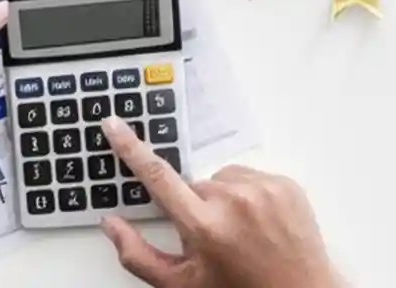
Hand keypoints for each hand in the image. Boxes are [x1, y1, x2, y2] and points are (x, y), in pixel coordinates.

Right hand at [99, 118, 340, 287]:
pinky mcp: (285, 184)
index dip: (131, 148)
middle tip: (214, 237)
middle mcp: (234, 201)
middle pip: (193, 186)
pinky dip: (248, 196)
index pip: (158, 177)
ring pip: (222, 179)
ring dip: (222, 199)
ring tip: (239, 231)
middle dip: (194, 207)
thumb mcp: (182, 285)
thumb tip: (111, 223)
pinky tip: (258, 223)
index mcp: (204, 227)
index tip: (113, 124)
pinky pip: (251, 177)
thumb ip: (138, 256)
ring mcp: (263, 189)